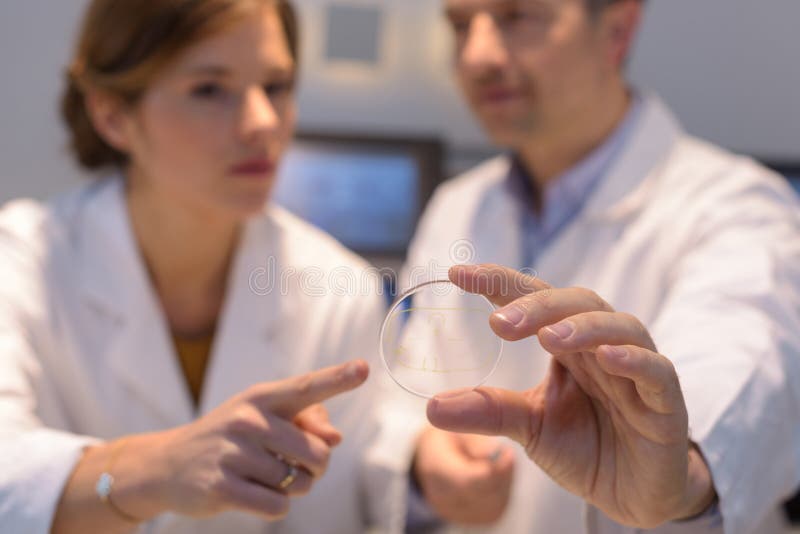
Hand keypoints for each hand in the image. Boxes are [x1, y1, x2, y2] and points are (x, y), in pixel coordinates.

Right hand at [154, 360, 368, 520]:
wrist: (168, 465)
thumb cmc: (232, 437)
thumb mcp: (263, 418)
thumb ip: (306, 421)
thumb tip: (334, 438)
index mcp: (262, 397)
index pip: (307, 386)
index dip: (338, 378)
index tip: (364, 368)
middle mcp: (248, 420)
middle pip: (317, 454)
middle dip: (314, 467)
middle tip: (291, 464)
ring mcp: (233, 453)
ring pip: (299, 483)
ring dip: (293, 488)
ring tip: (266, 477)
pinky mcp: (222, 488)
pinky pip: (278, 506)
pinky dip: (275, 506)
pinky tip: (254, 494)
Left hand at [425, 265, 714, 528]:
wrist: (633, 495)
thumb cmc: (585, 449)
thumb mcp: (529, 427)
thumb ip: (488, 411)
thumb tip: (431, 408)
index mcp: (568, 346)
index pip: (535, 300)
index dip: (500, 283)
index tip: (458, 274)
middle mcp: (602, 346)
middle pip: (576, 303)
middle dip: (538, 305)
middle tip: (498, 324)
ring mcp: (637, 370)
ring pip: (619, 327)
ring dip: (582, 327)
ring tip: (547, 337)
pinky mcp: (666, 403)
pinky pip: (657, 371)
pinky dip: (634, 360)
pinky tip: (607, 358)